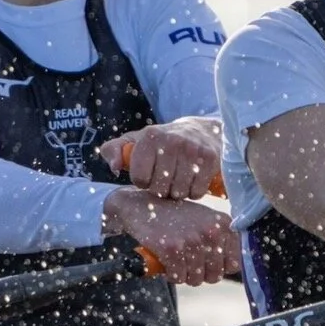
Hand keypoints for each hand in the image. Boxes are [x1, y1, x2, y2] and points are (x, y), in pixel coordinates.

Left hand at [100, 118, 221, 199]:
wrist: (200, 132)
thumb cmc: (161, 143)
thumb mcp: (135, 141)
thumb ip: (114, 150)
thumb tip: (115, 168)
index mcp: (150, 136)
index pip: (139, 178)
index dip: (143, 182)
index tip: (149, 174)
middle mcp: (171, 140)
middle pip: (159, 189)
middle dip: (160, 190)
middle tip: (165, 180)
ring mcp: (192, 149)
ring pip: (178, 193)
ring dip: (177, 193)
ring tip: (178, 181)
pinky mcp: (210, 159)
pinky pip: (197, 192)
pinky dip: (194, 193)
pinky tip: (192, 182)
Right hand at [102, 189, 239, 284]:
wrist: (142, 206)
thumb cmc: (176, 217)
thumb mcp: (205, 220)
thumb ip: (222, 240)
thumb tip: (234, 268)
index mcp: (223, 224)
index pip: (234, 264)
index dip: (218, 268)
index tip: (205, 262)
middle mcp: (211, 231)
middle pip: (215, 276)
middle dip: (200, 275)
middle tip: (187, 262)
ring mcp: (192, 239)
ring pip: (195, 280)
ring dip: (183, 275)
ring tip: (176, 259)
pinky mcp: (172, 248)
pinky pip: (178, 277)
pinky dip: (171, 275)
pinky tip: (166, 261)